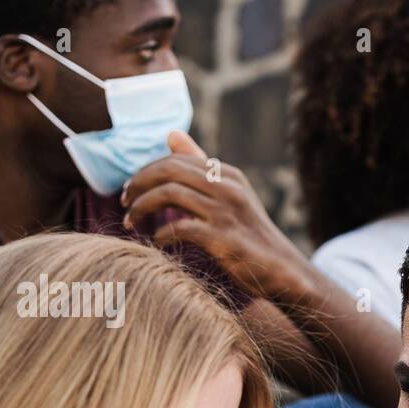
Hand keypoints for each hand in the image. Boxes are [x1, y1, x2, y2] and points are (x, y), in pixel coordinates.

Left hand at [121, 132, 304, 300]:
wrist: (284, 272)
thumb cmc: (250, 237)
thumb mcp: (229, 196)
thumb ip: (200, 168)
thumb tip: (171, 134)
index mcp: (228, 174)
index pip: (174, 160)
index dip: (145, 173)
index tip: (130, 192)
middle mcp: (228, 187)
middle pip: (168, 170)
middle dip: (138, 185)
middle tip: (123, 203)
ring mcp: (227, 212)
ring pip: (169, 194)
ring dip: (142, 209)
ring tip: (131, 223)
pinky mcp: (224, 239)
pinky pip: (179, 227)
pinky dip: (161, 234)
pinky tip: (157, 243)